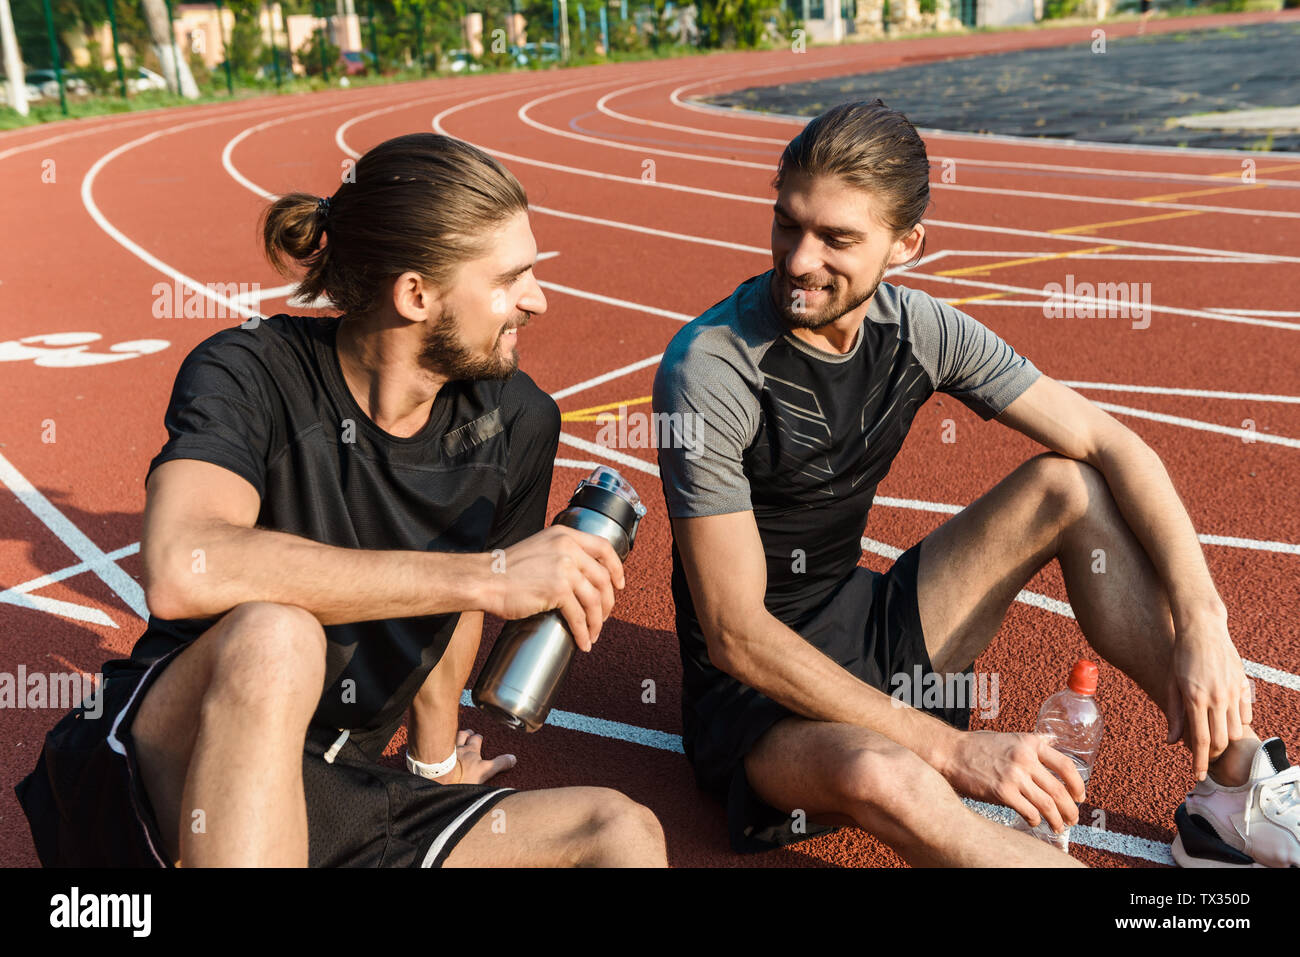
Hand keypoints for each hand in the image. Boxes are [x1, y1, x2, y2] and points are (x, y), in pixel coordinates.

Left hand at [434, 729, 515, 785]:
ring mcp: (446, 751)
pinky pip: (438, 744)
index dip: (478, 737)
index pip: (478, 739)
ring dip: (455, 736)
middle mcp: (459, 748)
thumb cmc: (462, 776)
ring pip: (451, 737)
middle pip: (464, 735)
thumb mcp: (485, 771)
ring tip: (457, 736)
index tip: (480, 738)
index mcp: (471, 750)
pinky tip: (438, 744)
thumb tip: (514, 758)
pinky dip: (440, 742)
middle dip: (468, 734)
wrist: (439, 779)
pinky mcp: (435, 755)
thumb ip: (500, 764)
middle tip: (470, 734)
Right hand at [479, 525, 624, 651]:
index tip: (619, 584)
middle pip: (603, 578)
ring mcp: (564, 569)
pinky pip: (578, 616)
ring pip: (594, 600)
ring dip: (596, 622)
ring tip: (593, 634)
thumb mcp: (539, 548)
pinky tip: (583, 642)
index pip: (603, 547)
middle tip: (603, 617)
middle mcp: (568, 548)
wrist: (484, 579)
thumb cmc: (505, 569)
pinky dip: (583, 632)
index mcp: (565, 535)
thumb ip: (560, 554)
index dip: (616, 567)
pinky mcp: (557, 590)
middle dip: (608, 602)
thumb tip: (581, 577)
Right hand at [940, 730, 1085, 833]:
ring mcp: (1014, 776)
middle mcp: (1025, 759)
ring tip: (1059, 825)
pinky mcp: (1002, 792)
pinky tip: (1034, 821)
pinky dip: (1035, 820)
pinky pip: (1029, 812)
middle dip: (1070, 809)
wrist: (951, 752)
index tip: (1079, 796)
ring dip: (1057, 819)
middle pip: (1059, 790)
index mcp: (1030, 743)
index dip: (1077, 785)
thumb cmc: (978, 746)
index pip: (1065, 766)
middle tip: (1072, 818)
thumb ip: (1032, 743)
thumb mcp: (1010, 737)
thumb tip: (1053, 743)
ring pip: (1047, 804)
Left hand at [1163, 613, 1251, 780]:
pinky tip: (1224, 719)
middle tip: (1203, 756)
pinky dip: (1236, 723)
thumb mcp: (1171, 684)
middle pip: (1220, 742)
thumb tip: (1171, 742)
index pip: (1199, 740)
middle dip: (1212, 755)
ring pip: (1235, 732)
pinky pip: (1245, 716)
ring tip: (1212, 735)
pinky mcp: (1244, 686)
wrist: (1203, 629)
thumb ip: (1173, 714)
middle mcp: (1217, 698)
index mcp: (1195, 699)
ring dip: (1224, 739)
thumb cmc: (1180, 656)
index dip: (1199, 761)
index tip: (1197, 776)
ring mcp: (1233, 692)